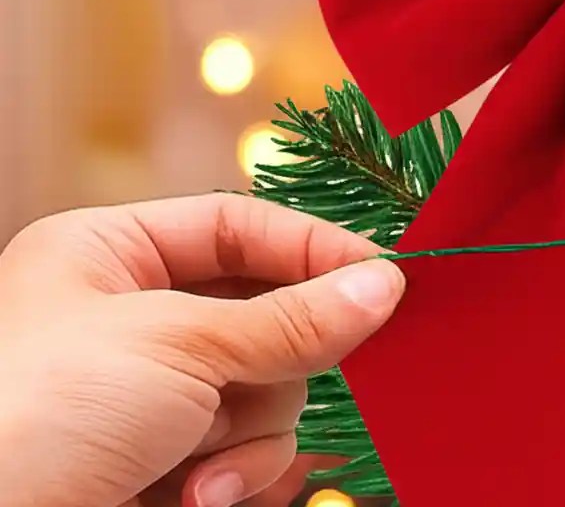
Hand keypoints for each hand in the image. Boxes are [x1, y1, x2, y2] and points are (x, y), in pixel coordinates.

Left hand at [0, 194, 404, 506]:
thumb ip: (290, 319)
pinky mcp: (165, 459)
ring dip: (250, 436)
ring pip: (266, 389)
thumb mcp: (176, 347)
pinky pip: (246, 448)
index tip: (385, 277)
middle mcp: (130, 318)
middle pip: (266, 314)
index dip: (312, 248)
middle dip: (271, 366)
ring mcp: (149, 394)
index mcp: (106, 255)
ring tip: (201, 469)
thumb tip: (385, 285)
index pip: (238, 227)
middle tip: (277, 382)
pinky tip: (195, 496)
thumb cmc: (37, 417)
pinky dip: (235, 475)